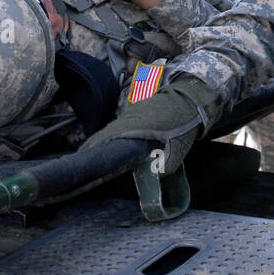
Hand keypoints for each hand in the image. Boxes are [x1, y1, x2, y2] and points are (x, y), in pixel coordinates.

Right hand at [80, 76, 221, 174]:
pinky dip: (113, 134)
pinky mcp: (138, 111)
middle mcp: (131, 118)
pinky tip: (111, 143)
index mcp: (138, 126)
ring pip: (113, 128)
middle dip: (93, 146)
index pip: (109, 137)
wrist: (191, 98)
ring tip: (92, 154)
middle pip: (106, 133)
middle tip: (83, 161)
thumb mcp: (179, 148)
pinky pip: (121, 124)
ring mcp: (134, 112)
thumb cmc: (185, 123)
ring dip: (102, 140)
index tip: (83, 157)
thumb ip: (168, 164)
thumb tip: (156, 176)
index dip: (94, 146)